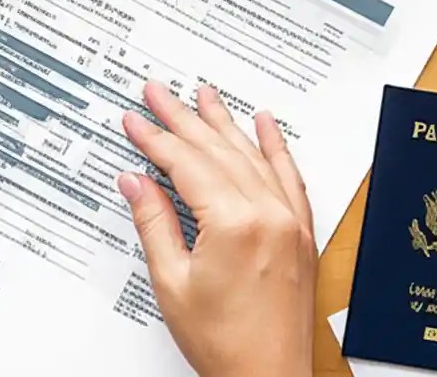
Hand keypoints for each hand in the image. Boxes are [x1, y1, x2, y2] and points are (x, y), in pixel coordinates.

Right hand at [119, 82, 316, 376]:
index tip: (135, 119)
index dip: (156, 138)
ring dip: (224, 123)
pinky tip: (267, 125)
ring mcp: (290, 223)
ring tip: (204, 95)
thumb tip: (136, 181)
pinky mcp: (301, 235)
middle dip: (182, 119)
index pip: (187, 164)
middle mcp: (269, 215)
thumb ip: (154, 223)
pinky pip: (289, 178)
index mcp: (235, 224)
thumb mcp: (172, 283)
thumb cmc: (224, 344)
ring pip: (253, 157)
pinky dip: (276, 148)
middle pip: (218, 151)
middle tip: (158, 92)